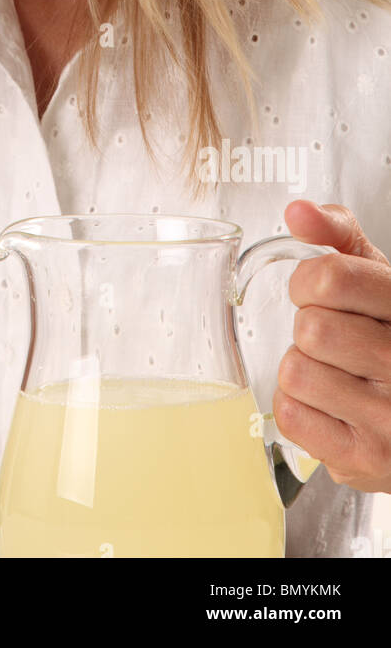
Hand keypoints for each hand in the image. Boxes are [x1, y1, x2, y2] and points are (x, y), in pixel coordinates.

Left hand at [273, 199, 390, 492]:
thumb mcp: (378, 279)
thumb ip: (339, 236)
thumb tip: (297, 212)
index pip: (332, 278)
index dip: (309, 281)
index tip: (319, 292)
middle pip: (312, 329)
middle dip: (309, 328)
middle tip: (331, 338)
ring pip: (297, 371)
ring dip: (302, 368)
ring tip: (334, 373)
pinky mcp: (365, 458)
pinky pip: (291, 415)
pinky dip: (298, 406)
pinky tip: (328, 404)